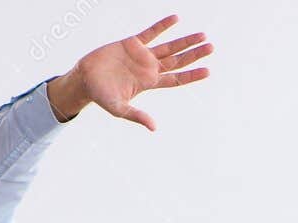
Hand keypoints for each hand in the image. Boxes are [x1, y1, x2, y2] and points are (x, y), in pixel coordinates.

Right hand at [53, 14, 212, 130]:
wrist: (85, 79)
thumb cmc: (101, 96)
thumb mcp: (119, 109)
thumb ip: (137, 116)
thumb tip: (154, 127)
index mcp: (149, 83)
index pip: (176, 79)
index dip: (192, 75)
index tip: (208, 70)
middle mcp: (149, 68)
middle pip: (178, 61)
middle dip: (194, 54)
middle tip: (211, 47)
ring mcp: (142, 55)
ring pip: (169, 46)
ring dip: (185, 40)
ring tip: (202, 35)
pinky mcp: (132, 43)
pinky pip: (151, 32)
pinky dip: (163, 26)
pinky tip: (176, 19)